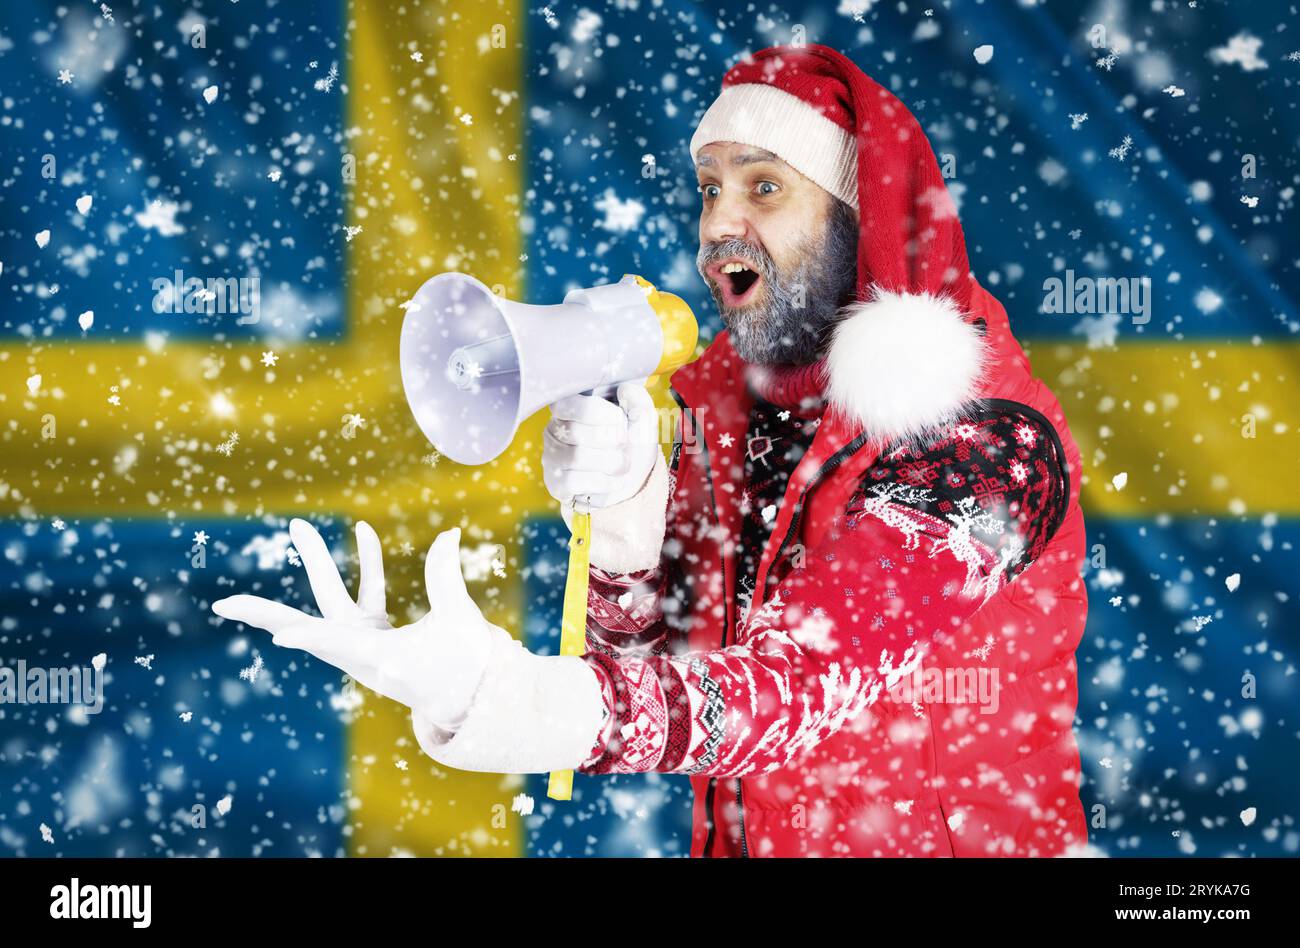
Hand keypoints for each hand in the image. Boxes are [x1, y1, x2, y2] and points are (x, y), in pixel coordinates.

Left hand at [212, 518, 502, 731]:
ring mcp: (363, 645)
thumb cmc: (467, 665)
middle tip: (224, 605)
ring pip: (329, 604)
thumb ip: (446, 576)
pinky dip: (368, 566)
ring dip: (318, 563)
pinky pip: (364, 596)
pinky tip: (365, 530)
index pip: (340, 646)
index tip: (279, 637)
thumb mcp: (459, 620)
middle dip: (267, 613)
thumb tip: (448, 533)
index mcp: (382, 659)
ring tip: (298, 526)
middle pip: (310, 626)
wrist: (469, 697)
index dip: (311, 638)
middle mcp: (361, 654)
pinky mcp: (373, 636)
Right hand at [542, 382, 658, 509]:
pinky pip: (576, 481)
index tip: (619, 419)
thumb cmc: (631, 443)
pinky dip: (605, 482)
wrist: (632, 480)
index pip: (570, 403)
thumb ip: (638, 400)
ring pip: (578, 456)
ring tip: (623, 462)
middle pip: (577, 431)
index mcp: (570, 406)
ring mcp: (552, 457)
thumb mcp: (641, 419)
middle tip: (624, 444)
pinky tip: (615, 479)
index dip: (600, 412)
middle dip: (611, 440)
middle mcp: (554, 429)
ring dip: (611, 461)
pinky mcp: (556, 483)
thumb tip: (624, 389)